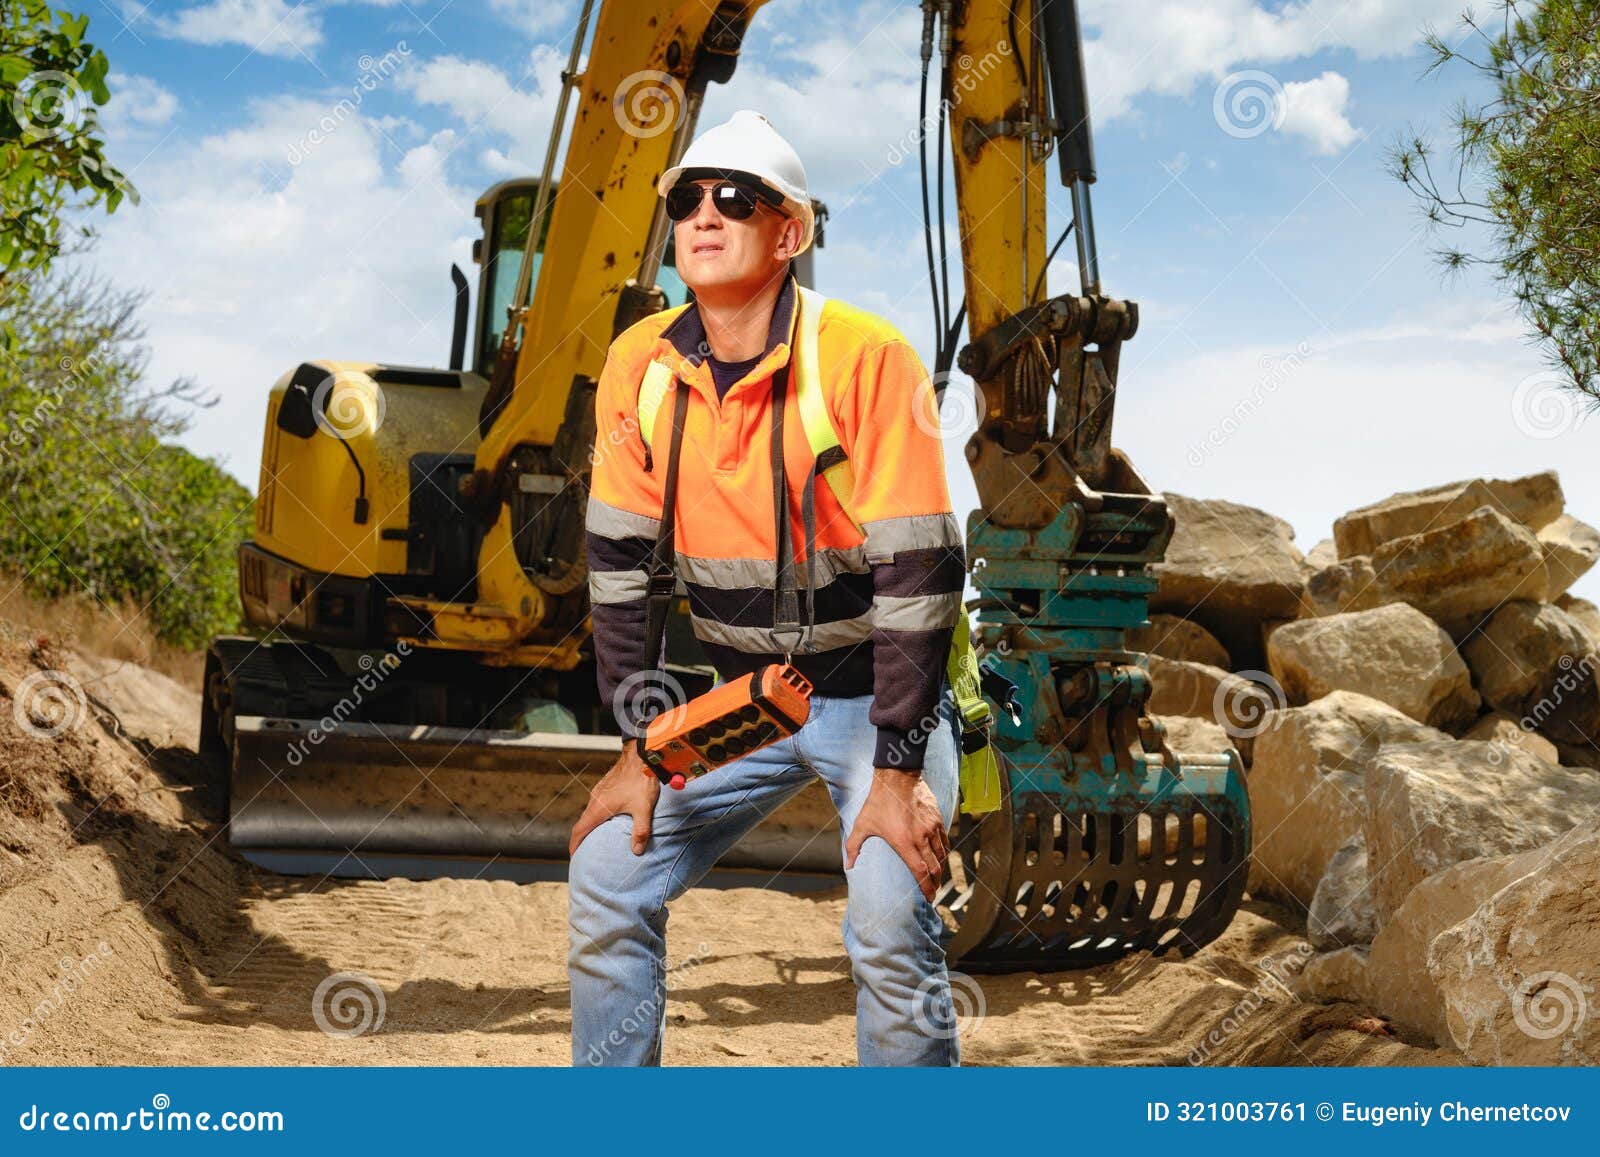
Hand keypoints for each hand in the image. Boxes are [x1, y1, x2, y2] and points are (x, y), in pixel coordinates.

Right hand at [569, 743, 660, 856]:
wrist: (640, 754)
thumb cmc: (641, 780)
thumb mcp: (643, 808)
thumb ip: (640, 831)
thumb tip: (637, 851)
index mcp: (598, 808)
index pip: (579, 831)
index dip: (575, 845)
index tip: (574, 856)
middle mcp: (594, 800)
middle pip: (582, 823)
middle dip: (581, 838)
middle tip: (584, 852)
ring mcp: (599, 791)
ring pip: (589, 812)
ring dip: (589, 826)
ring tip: (595, 837)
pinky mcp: (605, 785)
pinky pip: (596, 804)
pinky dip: (596, 815)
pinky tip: (607, 818)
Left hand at [844, 768, 950, 900]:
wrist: (897, 776)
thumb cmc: (878, 801)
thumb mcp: (862, 824)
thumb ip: (854, 846)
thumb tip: (849, 866)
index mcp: (903, 842)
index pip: (920, 871)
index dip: (926, 887)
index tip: (928, 898)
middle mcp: (921, 837)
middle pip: (935, 867)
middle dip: (935, 883)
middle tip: (933, 892)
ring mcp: (931, 827)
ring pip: (942, 855)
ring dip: (941, 869)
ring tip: (937, 878)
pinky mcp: (937, 818)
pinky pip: (944, 840)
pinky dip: (944, 852)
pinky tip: (940, 857)